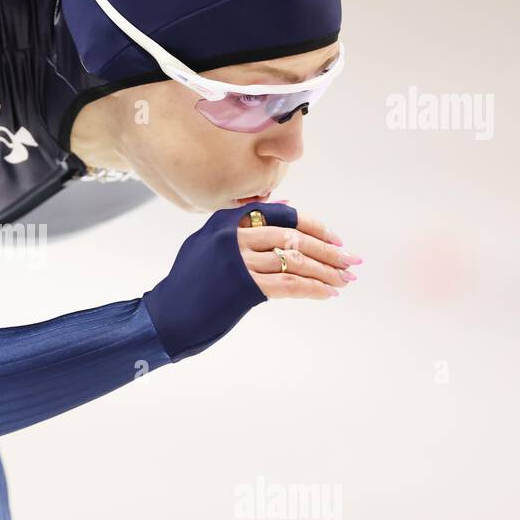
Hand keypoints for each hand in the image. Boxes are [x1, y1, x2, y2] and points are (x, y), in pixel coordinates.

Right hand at [142, 200, 359, 361]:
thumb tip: (281, 203)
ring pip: (296, 261)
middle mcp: (234, 235)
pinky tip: (327, 294)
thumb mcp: (204, 242)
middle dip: (329, 251)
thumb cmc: (187, 283)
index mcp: (226, 220)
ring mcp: (239, 261)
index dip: (313, 226)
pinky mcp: (244, 288)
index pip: (283, 214)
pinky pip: (290, 285)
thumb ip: (236, 222)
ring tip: (345, 280)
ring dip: (327, 272)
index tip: (334, 239)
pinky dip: (313, 289)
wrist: (167, 316)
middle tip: (352, 261)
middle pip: (295, 237)